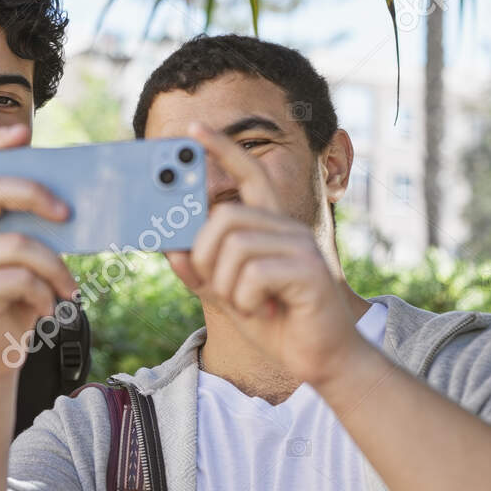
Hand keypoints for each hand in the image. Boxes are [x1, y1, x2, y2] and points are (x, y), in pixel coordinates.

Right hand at [0, 124, 79, 377]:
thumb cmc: (12, 307)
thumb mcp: (23, 264)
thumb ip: (31, 233)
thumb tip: (68, 205)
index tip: (22, 132)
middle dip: (35, 194)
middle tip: (68, 213)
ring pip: (20, 245)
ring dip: (56, 268)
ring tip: (69, 289)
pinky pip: (22, 280)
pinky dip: (46, 295)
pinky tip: (48, 310)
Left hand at [165, 122, 362, 384]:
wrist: (320, 360)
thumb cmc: (276, 324)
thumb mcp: (226, 295)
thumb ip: (199, 271)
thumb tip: (171, 246)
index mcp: (270, 228)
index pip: (248, 175)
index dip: (223, 150)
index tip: (194, 130)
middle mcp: (287, 228)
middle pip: (225, 217)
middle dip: (206, 257)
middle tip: (220, 289)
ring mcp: (300, 247)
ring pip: (235, 247)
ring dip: (227, 286)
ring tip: (248, 305)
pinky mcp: (308, 271)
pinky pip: (253, 274)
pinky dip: (246, 301)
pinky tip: (264, 312)